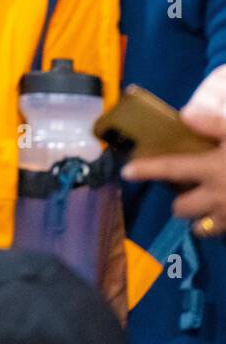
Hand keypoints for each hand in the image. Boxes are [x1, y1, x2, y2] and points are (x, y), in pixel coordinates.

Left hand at [122, 109, 225, 237]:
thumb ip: (214, 123)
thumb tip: (185, 115)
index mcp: (213, 170)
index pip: (170, 169)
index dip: (146, 170)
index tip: (126, 172)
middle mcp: (218, 199)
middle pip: (181, 209)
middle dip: (179, 201)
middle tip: (187, 189)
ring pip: (203, 228)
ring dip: (201, 219)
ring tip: (209, 205)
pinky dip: (223, 225)